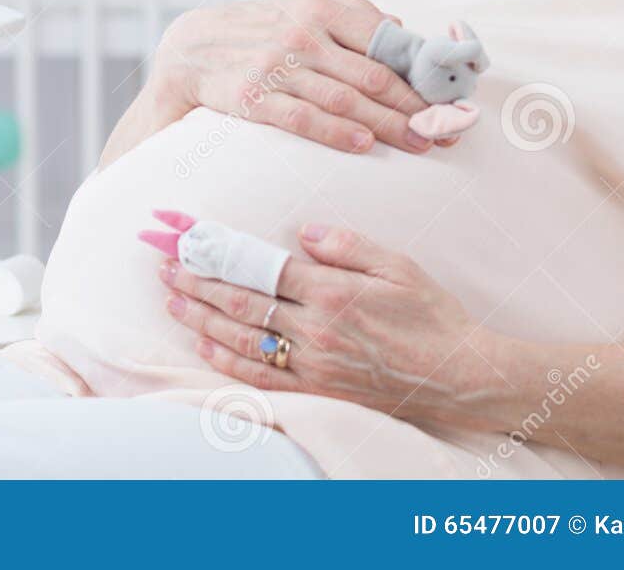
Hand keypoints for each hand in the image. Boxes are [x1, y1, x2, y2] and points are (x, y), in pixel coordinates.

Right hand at [149, 0, 442, 154]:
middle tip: (447, 131)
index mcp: (319, 8)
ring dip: (388, 126)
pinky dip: (337, 133)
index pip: (386, 42)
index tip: (451, 98)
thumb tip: (404, 30)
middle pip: (374, 77)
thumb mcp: (300, 7)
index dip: (423, 73)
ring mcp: (276, 66)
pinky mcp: (253, 98)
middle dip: (416, 108)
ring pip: (346, 101)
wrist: (187, 49)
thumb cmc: (256, 31)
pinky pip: (303, 118)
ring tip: (420, 144)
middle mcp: (301, 34)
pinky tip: (364, 146)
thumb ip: (351, 16)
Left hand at [158, 223, 492, 424]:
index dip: (218, 249)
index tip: (187, 236)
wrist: (461, 376)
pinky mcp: (317, 391)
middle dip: (196, 279)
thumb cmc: (433, 316)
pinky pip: (260, 376)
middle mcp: (317, 330)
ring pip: (243, 338)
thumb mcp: (398, 266)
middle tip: (162, 261)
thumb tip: (304, 233)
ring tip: (170, 297)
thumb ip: (348, 245)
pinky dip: (227, 359)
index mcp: (334, 292)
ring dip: (202, 316)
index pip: (260, 265)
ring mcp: (313, 364)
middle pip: (242, 300)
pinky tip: (204, 342)